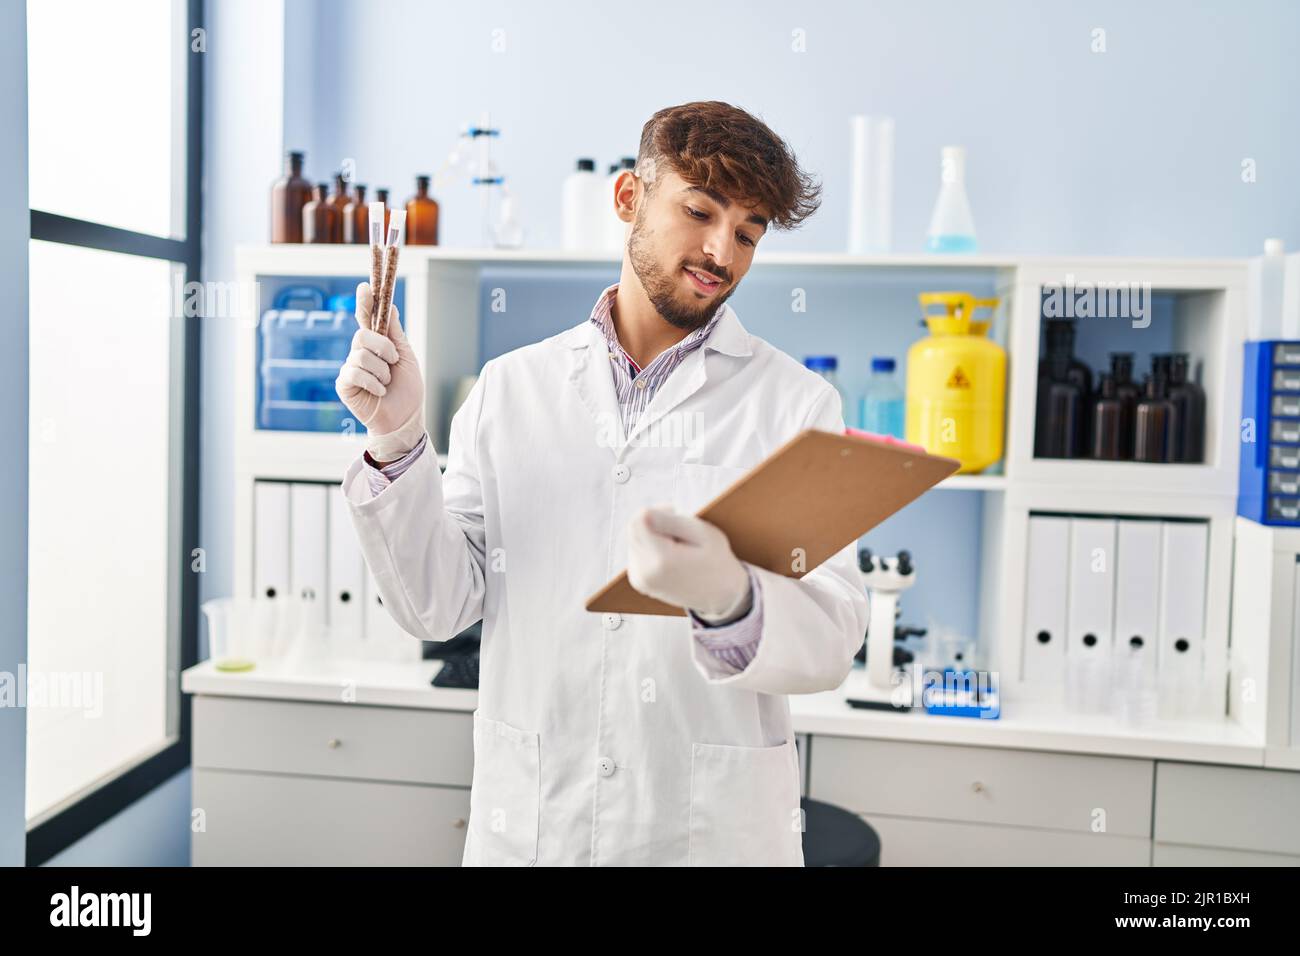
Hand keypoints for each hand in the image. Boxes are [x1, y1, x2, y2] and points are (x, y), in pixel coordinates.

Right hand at [335, 282, 426, 459]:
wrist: (405, 419)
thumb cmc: (407, 391)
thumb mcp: (406, 357)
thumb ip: (395, 333)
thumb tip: (391, 305)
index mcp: (377, 344)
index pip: (367, 317)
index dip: (365, 301)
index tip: (365, 286)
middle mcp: (361, 352)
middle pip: (362, 333)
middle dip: (383, 347)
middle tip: (393, 361)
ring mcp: (351, 367)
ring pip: (361, 354)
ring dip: (382, 371)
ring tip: (387, 383)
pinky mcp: (344, 384)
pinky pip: (355, 372)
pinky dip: (374, 383)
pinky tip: (379, 392)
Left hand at [626, 507, 751, 620]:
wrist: (719, 594)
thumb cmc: (715, 559)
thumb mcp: (702, 532)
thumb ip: (671, 520)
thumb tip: (643, 515)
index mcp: (662, 559)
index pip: (639, 521)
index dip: (657, 510)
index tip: (675, 514)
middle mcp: (645, 573)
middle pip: (634, 529)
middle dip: (655, 524)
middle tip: (680, 533)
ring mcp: (640, 579)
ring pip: (634, 540)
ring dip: (653, 537)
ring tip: (677, 548)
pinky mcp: (638, 582)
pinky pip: (635, 552)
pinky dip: (650, 549)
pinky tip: (669, 556)